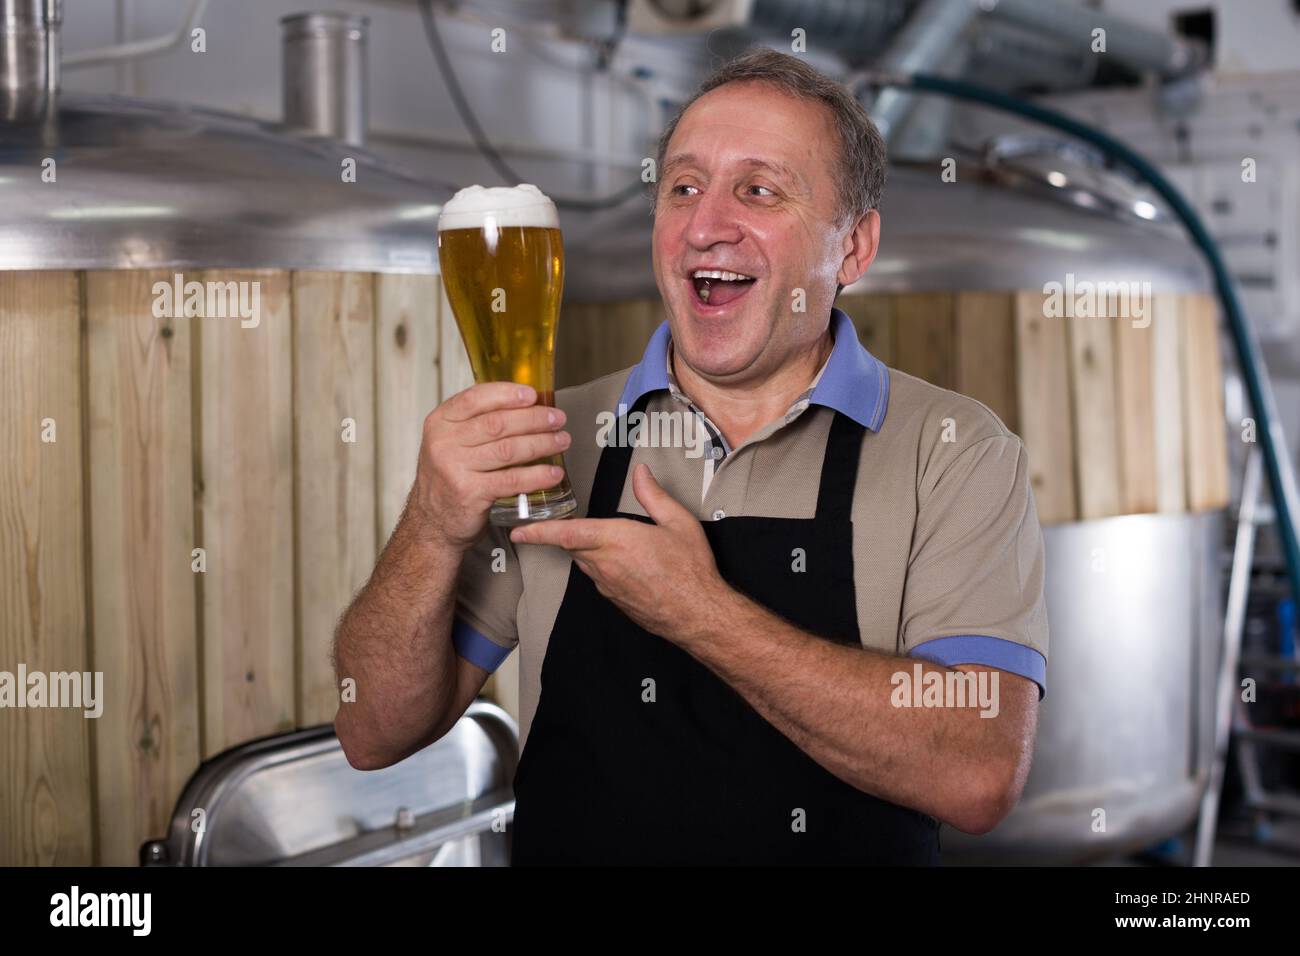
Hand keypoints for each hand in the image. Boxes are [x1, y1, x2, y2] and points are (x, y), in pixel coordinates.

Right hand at [412, 382, 570, 549]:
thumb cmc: (450, 479)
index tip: (532, 394)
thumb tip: (525, 405)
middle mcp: (444, 443)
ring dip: (541, 443)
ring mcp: (455, 468)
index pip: (475, 398)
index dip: (507, 394)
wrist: (432, 523)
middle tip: (557, 418)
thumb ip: (476, 423)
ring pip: (508, 449)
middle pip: (497, 423)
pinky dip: (537, 475)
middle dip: (534, 418)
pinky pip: (511, 479)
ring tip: (562, 441)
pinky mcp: (470, 493)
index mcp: (440, 423)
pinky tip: (553, 473)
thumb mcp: (451, 443)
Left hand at [509, 463, 730, 644]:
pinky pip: (597, 576)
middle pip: (572, 545)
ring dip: (586, 549)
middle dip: (566, 534)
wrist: (698, 614)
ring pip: (584, 561)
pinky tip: (621, 561)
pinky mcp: (613, 599)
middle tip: (560, 523)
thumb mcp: (679, 523)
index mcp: (618, 539)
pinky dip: (600, 564)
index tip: (518, 529)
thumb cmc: (691, 569)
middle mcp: (606, 563)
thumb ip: (654, 495)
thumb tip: (641, 472)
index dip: (539, 531)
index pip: (568, 533)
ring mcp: (607, 584)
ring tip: (603, 539)